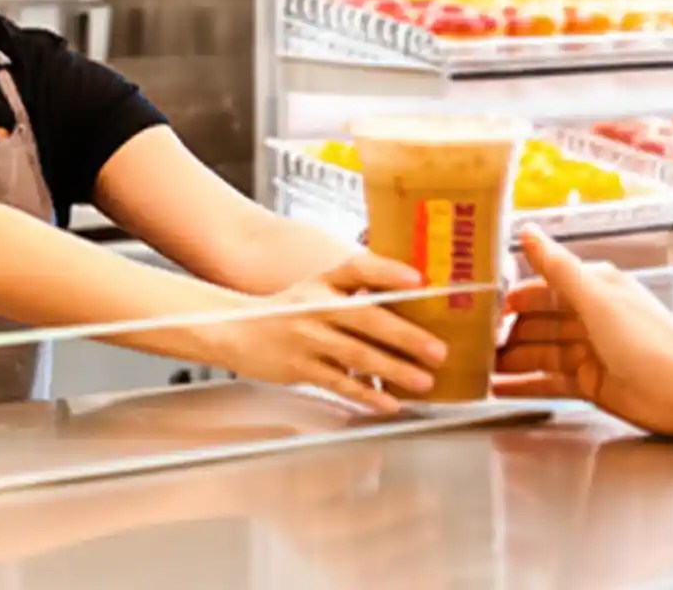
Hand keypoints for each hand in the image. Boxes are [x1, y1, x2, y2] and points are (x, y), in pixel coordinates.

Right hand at [206, 253, 445, 413]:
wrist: (234, 330)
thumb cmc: (287, 312)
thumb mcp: (315, 290)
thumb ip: (353, 295)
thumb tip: (408, 308)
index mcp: (323, 281)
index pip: (358, 269)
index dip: (387, 272)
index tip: (417, 279)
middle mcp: (315, 306)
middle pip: (365, 318)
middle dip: (405, 336)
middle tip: (437, 350)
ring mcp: (306, 338)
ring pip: (356, 355)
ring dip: (394, 370)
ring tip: (424, 381)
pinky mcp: (299, 367)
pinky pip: (338, 382)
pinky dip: (366, 394)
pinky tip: (389, 402)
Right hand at [495, 225, 672, 437]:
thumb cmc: (649, 341)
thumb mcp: (596, 297)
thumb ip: (556, 266)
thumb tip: (528, 232)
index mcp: (594, 289)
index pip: (542, 289)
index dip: (512, 298)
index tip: (483, 307)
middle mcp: (590, 319)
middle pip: (537, 324)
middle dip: (506, 333)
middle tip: (473, 342)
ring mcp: (589, 353)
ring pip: (538, 353)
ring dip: (509, 360)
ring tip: (478, 367)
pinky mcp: (589, 384)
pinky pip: (547, 381)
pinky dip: (523, 385)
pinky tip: (498, 388)